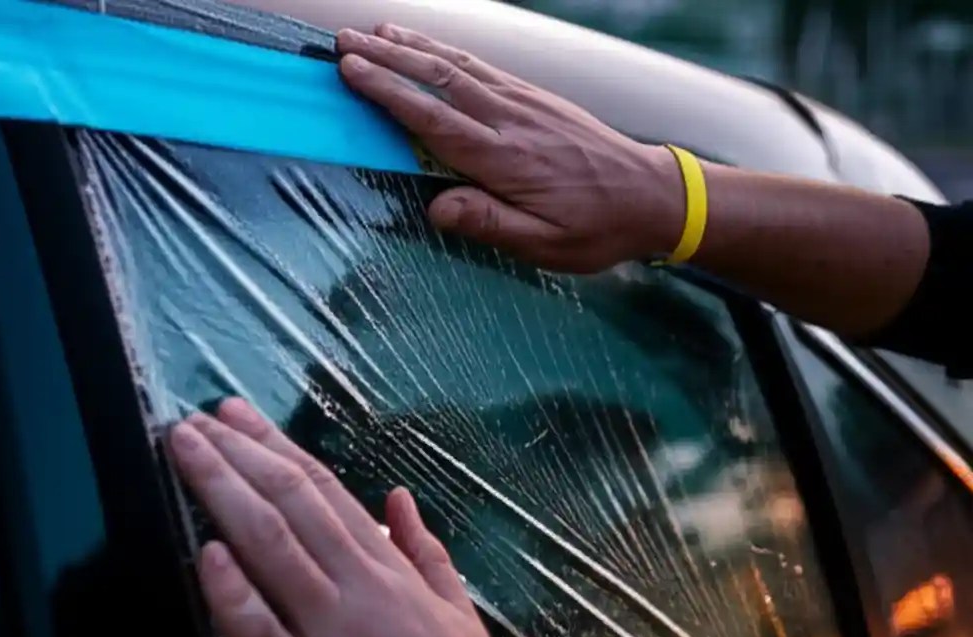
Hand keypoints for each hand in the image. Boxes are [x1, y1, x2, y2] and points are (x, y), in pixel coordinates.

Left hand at [168, 398, 521, 636]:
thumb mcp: (461, 616)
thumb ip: (426, 554)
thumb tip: (398, 498)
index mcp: (390, 573)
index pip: (323, 491)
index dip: (275, 447)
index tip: (237, 419)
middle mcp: (358, 592)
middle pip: (290, 505)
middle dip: (239, 456)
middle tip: (195, 422)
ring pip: (271, 549)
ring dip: (223, 493)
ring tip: (187, 455)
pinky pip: (263, 635)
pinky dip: (234, 593)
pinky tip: (207, 554)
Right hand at [337, 25, 684, 272]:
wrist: (651, 195)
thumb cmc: (596, 228)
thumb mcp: (546, 244)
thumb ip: (490, 223)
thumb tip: (437, 208)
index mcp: (506, 159)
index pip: (435, 119)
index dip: (390, 92)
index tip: (352, 71)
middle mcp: (511, 120)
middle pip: (439, 80)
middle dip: (388, 58)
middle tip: (343, 43)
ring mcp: (523, 102)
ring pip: (458, 66)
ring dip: (412, 47)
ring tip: (373, 33)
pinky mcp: (533, 97)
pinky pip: (481, 67)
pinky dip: (446, 52)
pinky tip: (425, 47)